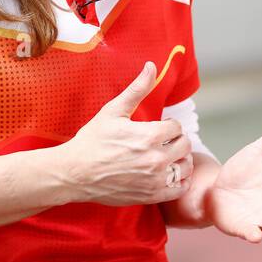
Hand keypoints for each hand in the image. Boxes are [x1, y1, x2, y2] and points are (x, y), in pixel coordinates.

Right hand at [56, 62, 194, 206]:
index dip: (169, 125)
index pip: (177, 127)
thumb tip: (151, 66)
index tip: (160, 127)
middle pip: (185, 145)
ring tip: (170, 156)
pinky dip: (179, 181)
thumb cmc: (91, 140)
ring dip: (181, 159)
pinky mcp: (150, 195)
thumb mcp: (113, 111)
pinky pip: (179, 189)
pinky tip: (170, 174)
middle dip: (177, 140)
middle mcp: (156, 159)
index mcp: (149, 135)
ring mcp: (154, 180)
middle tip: (166, 141)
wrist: (75, 173)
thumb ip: (136, 89)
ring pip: (186, 167)